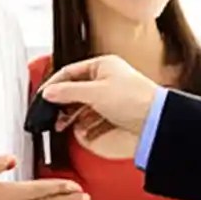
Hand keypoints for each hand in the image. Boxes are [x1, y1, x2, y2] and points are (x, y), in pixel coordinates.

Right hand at [39, 55, 160, 135]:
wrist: (157, 121)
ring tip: (63, 126)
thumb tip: (48, 93)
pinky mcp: (117, 113)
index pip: (69, 72)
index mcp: (102, 65)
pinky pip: (96, 119)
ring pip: (85, 106)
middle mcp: (107, 79)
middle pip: (76, 90)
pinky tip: (83, 133)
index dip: (54, 85)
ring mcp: (112, 96)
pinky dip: (87, 126)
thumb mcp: (94, 93)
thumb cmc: (133, 98)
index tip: (43, 98)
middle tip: (52, 116)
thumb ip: (68, 92)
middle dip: (63, 104)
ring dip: (73, 117)